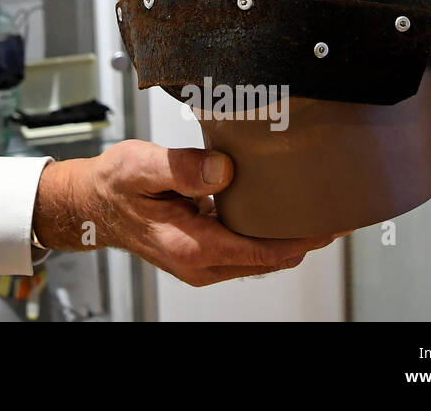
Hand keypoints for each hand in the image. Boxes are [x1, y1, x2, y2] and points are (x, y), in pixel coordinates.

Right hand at [32, 140, 342, 285]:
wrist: (90, 203)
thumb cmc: (112, 184)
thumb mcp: (140, 166)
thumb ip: (181, 167)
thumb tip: (225, 170)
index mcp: (191, 246)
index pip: (262, 251)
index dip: (303, 239)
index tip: (332, 223)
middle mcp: (200, 263)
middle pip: (270, 258)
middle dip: (306, 238)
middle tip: (340, 209)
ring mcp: (203, 261)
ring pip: (261, 255)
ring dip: (290, 235)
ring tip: (320, 207)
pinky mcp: (203, 252)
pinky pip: (246, 247)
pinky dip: (269, 232)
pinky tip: (282, 208)